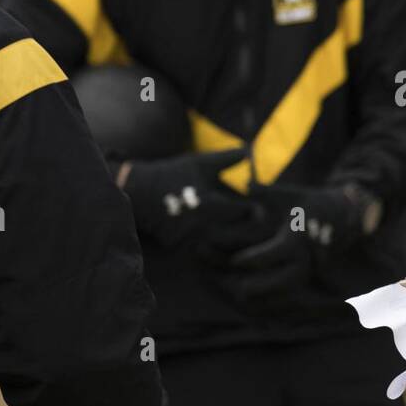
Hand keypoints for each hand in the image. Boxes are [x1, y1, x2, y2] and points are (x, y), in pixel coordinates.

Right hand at [121, 149, 264, 252]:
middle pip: (239, 235)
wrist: (140, 192)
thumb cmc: (174, 175)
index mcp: (209, 202)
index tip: (264, 209)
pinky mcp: (181, 248)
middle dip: (252, 232)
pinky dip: (218, 253)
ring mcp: (190, 239)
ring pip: (224, 248)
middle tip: (263, 228)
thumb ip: (226, 159)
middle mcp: (201, 224)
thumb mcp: (200, 163)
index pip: (244, 212)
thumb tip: (249, 150)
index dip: (257, 210)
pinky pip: (206, 256)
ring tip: (249, 239)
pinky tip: (227, 249)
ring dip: (238, 244)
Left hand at [219, 184, 379, 306]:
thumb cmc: (312, 201)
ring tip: (248, 297)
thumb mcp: (289, 195)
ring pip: (292, 286)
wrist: (347, 212)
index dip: (251, 259)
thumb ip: (265, 192)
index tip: (234, 261)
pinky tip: (264, 298)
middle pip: (285, 279)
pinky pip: (298, 286)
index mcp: (297, 237)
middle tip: (240, 289)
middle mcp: (307, 255)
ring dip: (271, 294)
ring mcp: (314, 265)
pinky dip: (281, 294)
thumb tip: (246, 183)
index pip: (272, 254)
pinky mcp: (317, 270)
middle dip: (262, 286)